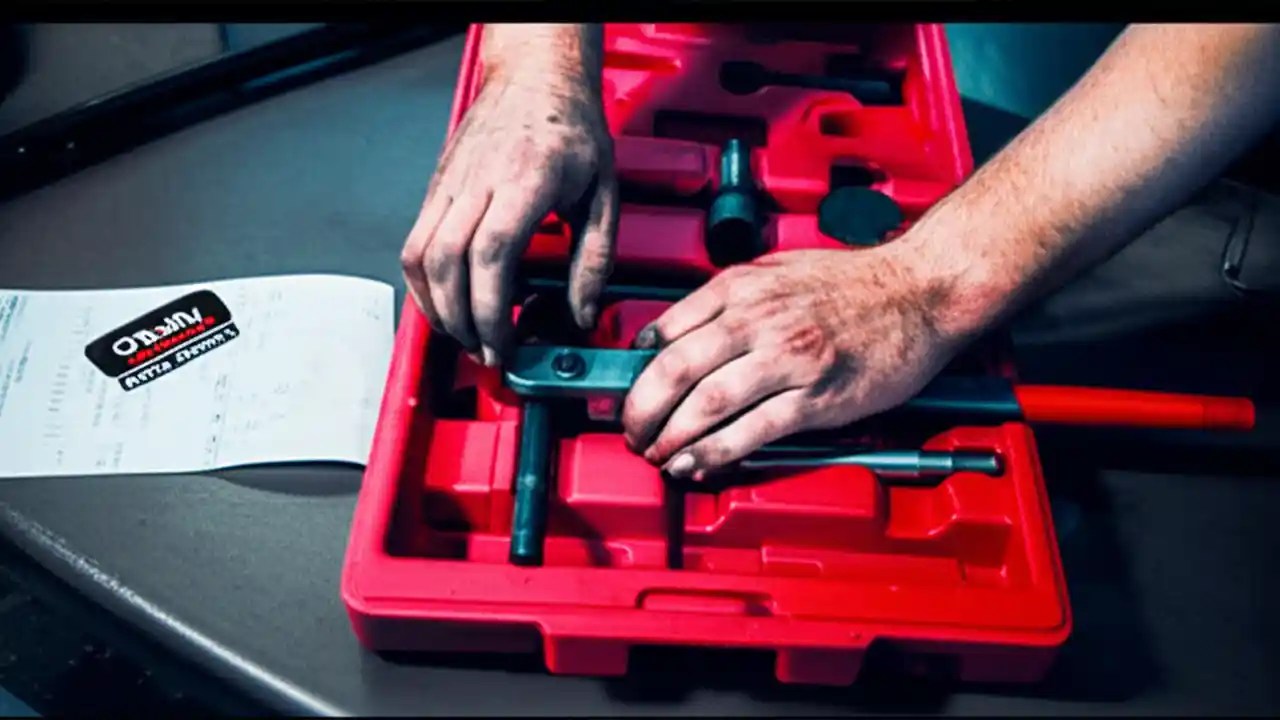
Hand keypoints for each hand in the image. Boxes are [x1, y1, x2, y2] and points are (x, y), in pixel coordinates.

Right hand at [400, 72, 618, 366]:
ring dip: (436, 306)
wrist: (536, 78)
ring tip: (464, 335)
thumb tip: (582, 313)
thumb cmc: (571, 130)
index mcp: (525, 179)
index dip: (490, 308)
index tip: (502, 341)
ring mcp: (450, 183)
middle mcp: (479, 180)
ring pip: (419, 254)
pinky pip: (414, 242)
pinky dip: (423, 283)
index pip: (491, 253)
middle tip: (486, 351)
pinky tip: (446, 304)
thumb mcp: (604, 193)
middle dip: (462, 320)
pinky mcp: (436, 187)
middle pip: (447, 261)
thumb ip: (594, 258)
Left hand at [621, 248, 967, 479]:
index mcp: (744, 287)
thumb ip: (727, 299)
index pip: (667, 328)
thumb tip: (673, 332)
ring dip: (672, 435)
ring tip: (657, 454)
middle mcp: (760, 319)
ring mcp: (790, 358)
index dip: (637, 368)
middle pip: (676, 368)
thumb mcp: (776, 271)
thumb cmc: (854, 283)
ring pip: (708, 401)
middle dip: (641, 409)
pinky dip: (715, 451)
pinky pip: (753, 429)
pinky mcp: (818, 395)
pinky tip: (695, 463)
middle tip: (632, 431)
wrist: (921, 289)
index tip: (627, 392)